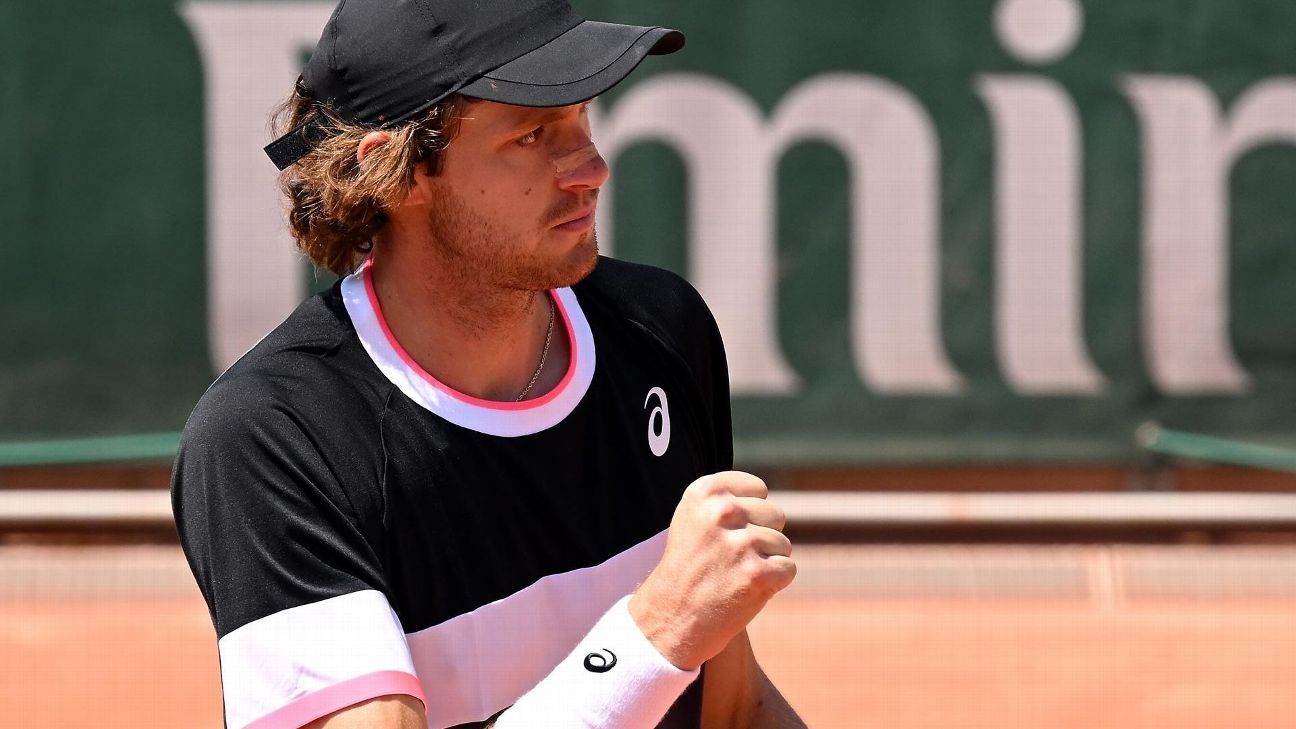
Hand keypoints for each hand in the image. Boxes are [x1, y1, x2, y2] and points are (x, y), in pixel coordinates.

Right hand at [629, 472, 795, 669]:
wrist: (670, 619)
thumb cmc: (688, 568)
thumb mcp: (694, 519)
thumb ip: (725, 500)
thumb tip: (763, 495)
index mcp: (704, 492)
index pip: (757, 488)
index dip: (749, 514)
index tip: (726, 533)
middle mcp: (722, 511)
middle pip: (775, 514)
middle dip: (761, 537)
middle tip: (731, 560)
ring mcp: (741, 542)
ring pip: (783, 544)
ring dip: (766, 562)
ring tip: (734, 576)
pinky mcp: (757, 573)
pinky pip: (787, 569)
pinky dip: (773, 583)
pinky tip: (746, 590)